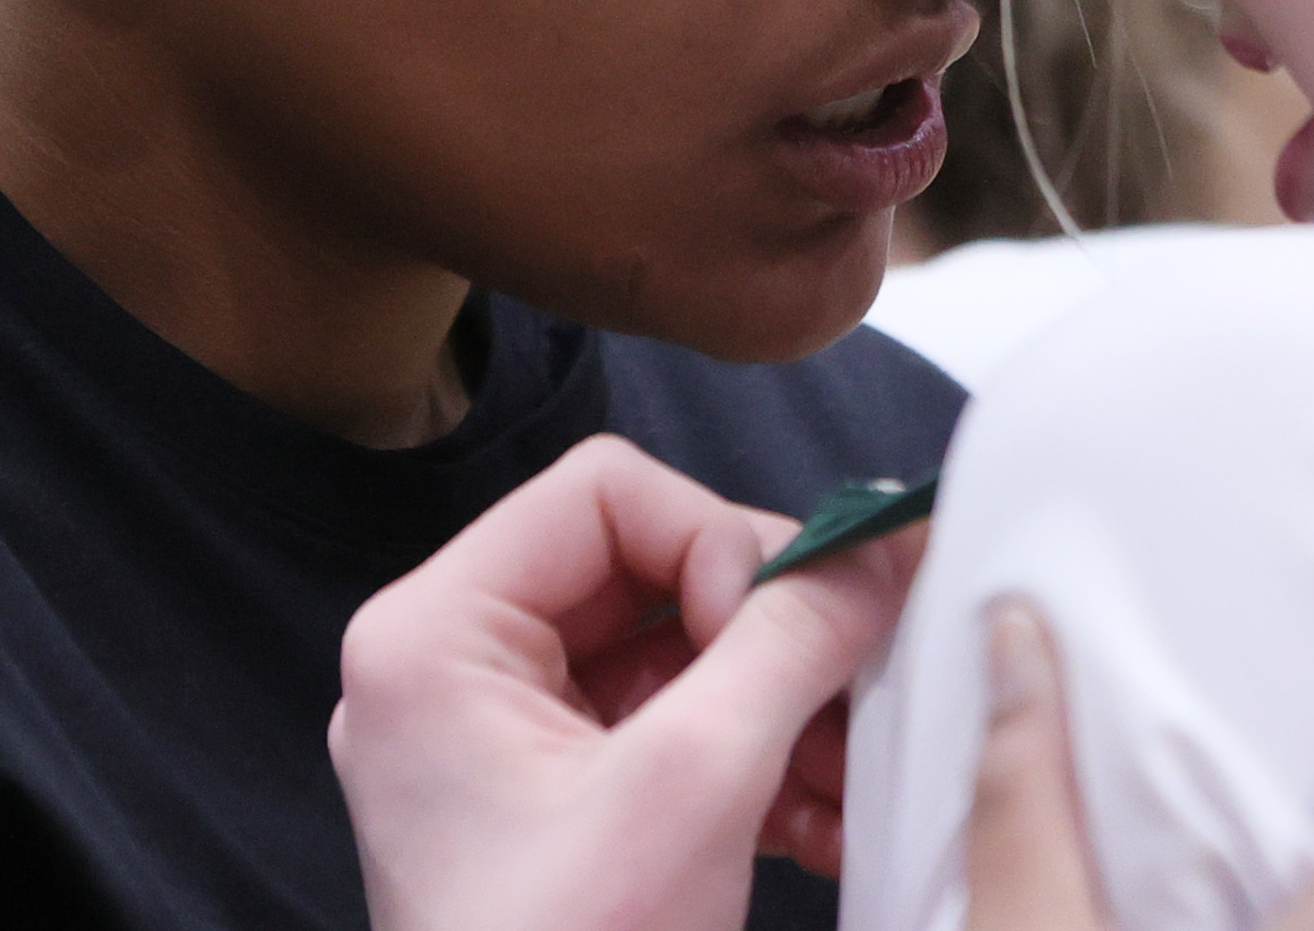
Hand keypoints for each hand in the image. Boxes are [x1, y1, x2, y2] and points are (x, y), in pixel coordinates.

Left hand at [329, 433, 922, 930]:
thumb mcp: (693, 789)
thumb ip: (791, 644)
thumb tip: (879, 550)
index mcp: (434, 641)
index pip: (607, 492)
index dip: (718, 541)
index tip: (785, 627)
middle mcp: (455, 675)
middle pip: (651, 565)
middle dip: (766, 635)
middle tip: (848, 689)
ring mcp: (503, 746)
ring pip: (677, 653)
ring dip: (779, 705)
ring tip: (843, 774)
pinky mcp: (554, 809)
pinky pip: (672, 731)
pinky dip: (755, 763)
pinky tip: (821, 819)